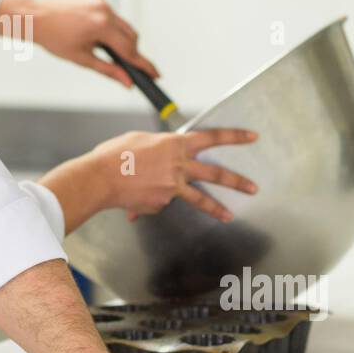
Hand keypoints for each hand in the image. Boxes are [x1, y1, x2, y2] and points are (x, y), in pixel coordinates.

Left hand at [0, 0, 157, 84]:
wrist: (35, 17)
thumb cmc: (54, 39)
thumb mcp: (82, 58)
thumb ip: (109, 70)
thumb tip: (128, 83)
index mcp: (102, 26)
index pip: (130, 49)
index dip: (144, 64)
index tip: (156, 74)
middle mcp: (104, 9)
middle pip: (130, 34)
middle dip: (130, 50)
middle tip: (126, 63)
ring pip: (119, 22)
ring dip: (115, 34)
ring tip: (96, 41)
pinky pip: (107, 10)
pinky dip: (104, 20)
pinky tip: (88, 25)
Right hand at [91, 127, 257, 222]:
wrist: (100, 178)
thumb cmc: (115, 155)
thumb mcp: (139, 140)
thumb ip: (157, 148)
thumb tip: (161, 158)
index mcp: (175, 144)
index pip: (212, 137)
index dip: (234, 137)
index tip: (251, 137)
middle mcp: (178, 166)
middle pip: (215, 174)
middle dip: (237, 181)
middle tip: (253, 188)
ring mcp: (172, 187)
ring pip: (200, 198)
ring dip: (217, 208)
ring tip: (229, 215)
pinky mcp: (161, 204)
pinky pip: (162, 201)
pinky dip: (154, 199)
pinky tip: (138, 194)